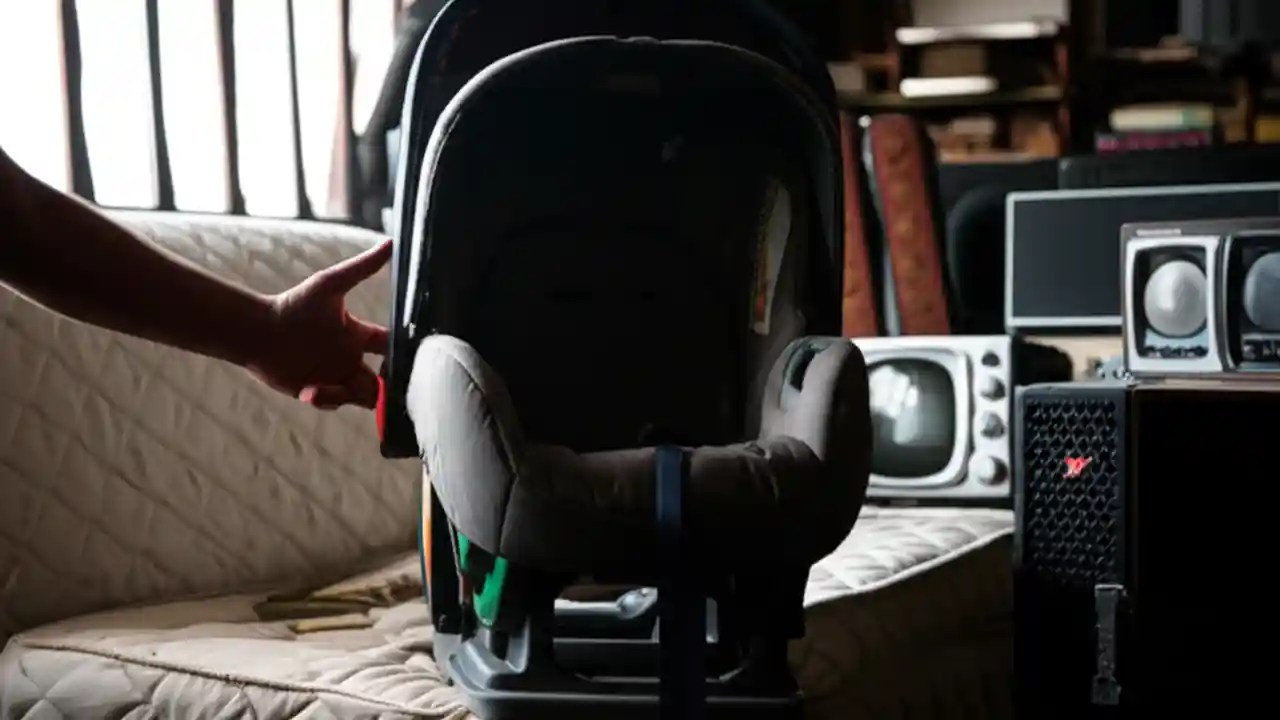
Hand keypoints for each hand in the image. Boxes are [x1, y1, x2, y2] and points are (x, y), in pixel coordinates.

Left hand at [247, 240, 391, 409]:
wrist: (257, 330)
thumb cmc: (294, 305)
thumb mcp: (331, 285)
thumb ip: (363, 268)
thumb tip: (390, 242)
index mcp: (357, 334)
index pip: (391, 345)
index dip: (404, 352)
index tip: (412, 356)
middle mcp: (349, 357)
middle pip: (384, 378)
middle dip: (387, 385)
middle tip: (381, 386)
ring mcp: (334, 375)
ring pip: (362, 396)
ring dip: (351, 395)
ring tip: (326, 386)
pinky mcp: (316, 390)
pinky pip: (334, 404)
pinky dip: (326, 399)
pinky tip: (308, 390)